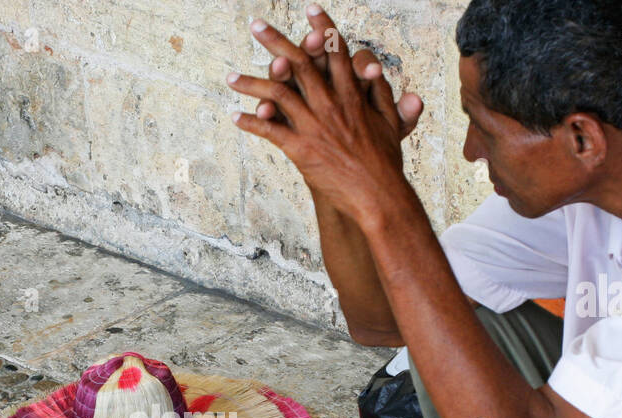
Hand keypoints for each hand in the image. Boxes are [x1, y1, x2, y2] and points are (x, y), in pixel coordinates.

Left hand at [229, 7, 424, 228]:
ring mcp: (313, 125)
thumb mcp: (391, 123)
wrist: (377, 194)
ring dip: (251, 83)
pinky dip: (251, 123)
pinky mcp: (301, 149)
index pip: (334, 52)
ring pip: (277, 94)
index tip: (310, 9)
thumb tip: (377, 76)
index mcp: (352, 93)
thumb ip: (382, 96)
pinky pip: (270, 131)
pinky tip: (235, 117)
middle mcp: (330, 104)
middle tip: (256, 25)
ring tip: (230, 76)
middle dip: (275, 40)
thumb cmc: (385, 161)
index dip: (322, 28)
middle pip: (299, 63)